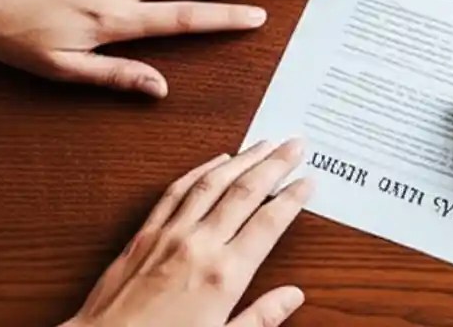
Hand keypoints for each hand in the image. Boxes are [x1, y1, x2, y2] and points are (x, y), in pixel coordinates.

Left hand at [64, 139, 313, 326]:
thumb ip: (260, 318)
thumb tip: (292, 297)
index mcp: (225, 275)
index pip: (269, 222)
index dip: (293, 198)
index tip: (308, 182)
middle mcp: (199, 246)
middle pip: (246, 192)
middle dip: (275, 164)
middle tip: (294, 145)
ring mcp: (170, 235)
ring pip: (213, 184)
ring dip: (242, 159)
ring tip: (263, 144)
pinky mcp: (144, 235)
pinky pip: (176, 192)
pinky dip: (199, 171)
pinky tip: (215, 161)